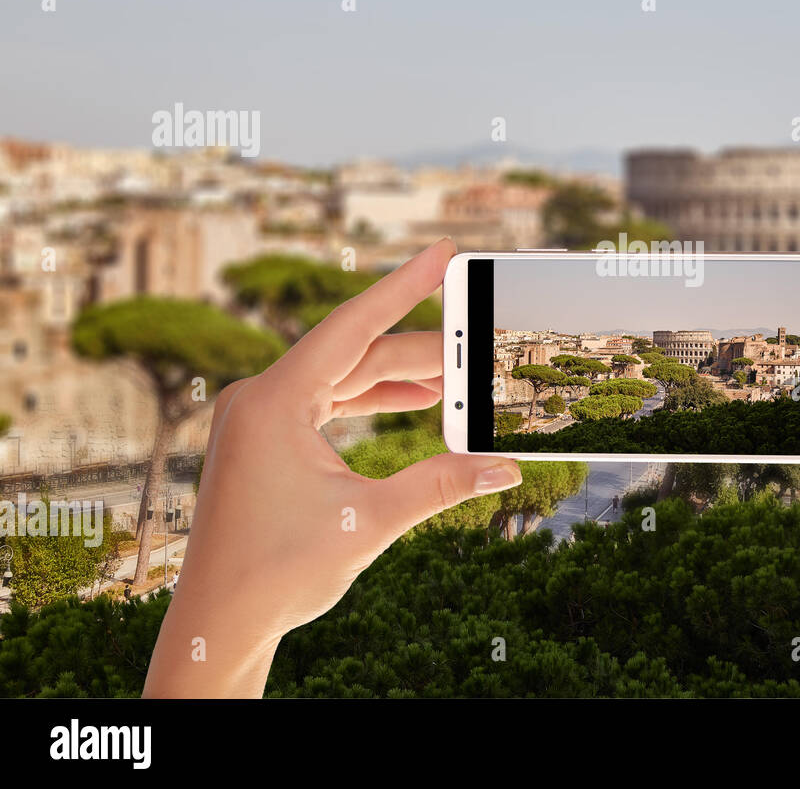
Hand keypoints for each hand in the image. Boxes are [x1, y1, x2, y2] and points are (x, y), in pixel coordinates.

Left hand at [142, 239, 521, 697]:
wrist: (218, 622)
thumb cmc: (278, 573)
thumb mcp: (370, 521)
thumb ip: (440, 484)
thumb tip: (505, 465)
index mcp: (274, 402)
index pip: (352, 326)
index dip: (404, 286)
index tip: (443, 253)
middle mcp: (259, 398)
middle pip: (355, 354)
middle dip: (421, 351)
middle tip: (478, 343)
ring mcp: (258, 418)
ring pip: (342, 378)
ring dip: (399, 377)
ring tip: (457, 375)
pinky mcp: (264, 440)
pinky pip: (326, 402)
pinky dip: (371, 400)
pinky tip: (414, 402)